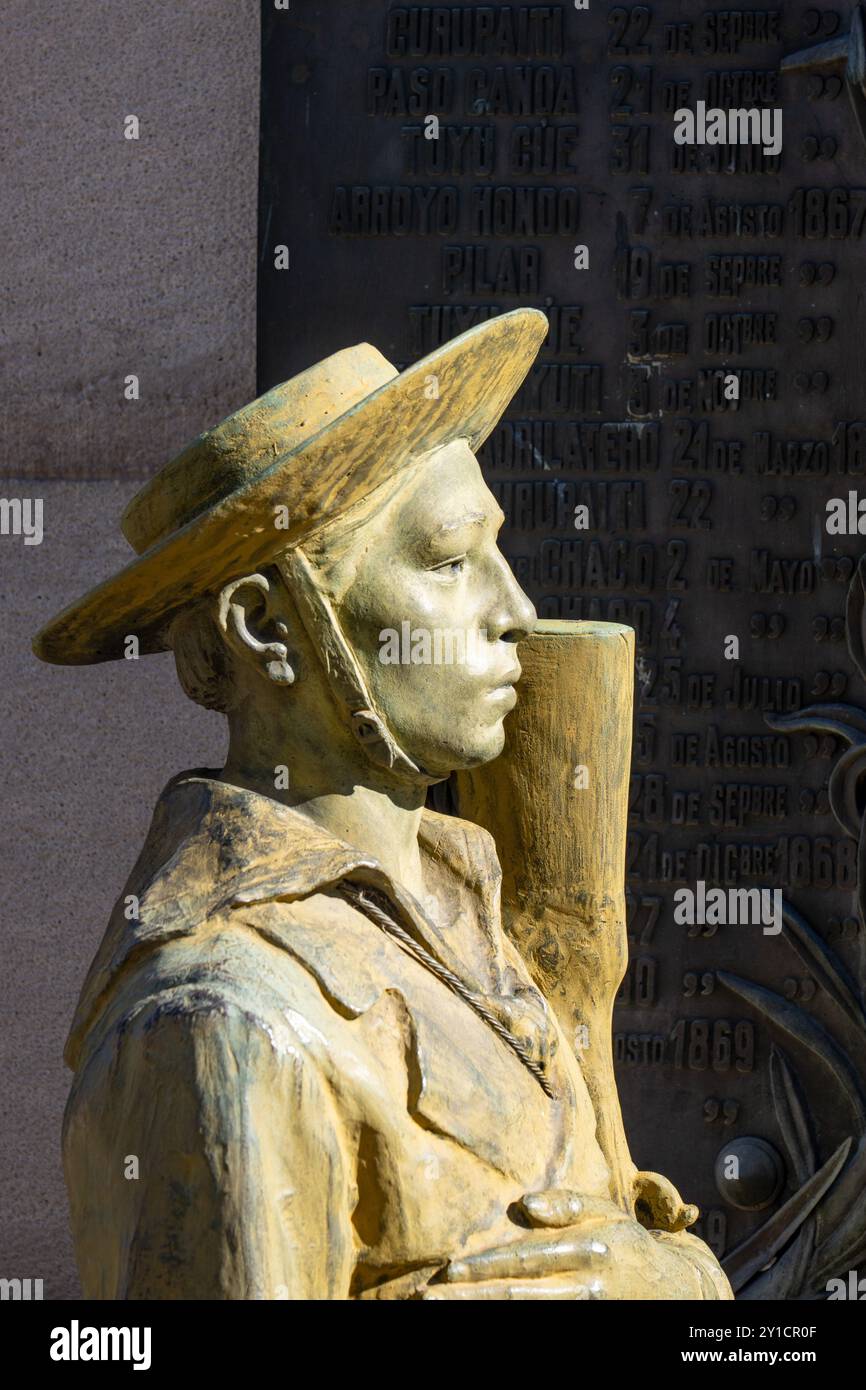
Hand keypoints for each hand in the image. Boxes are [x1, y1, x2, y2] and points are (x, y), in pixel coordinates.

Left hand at [421, 1189, 728, 1299]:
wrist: (677, 1289)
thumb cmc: (629, 1243)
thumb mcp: (606, 1212)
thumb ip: (568, 1203)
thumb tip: (526, 1204)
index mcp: (587, 1247)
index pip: (524, 1259)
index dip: (484, 1267)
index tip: (447, 1270)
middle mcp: (587, 1284)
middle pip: (518, 1294)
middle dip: (470, 1297)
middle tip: (429, 1297)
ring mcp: (589, 1311)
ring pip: (527, 1317)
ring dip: (482, 1315)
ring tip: (444, 1311)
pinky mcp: (589, 1328)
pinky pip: (544, 1329)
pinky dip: (511, 1329)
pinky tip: (482, 1323)